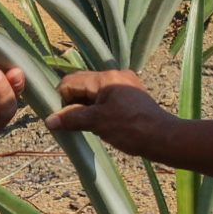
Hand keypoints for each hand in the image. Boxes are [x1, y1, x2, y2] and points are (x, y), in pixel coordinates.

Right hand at [46, 70, 177, 158]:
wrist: (164, 138)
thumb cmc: (131, 129)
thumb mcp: (98, 123)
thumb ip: (72, 118)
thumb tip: (49, 120)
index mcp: (106, 78)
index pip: (71, 81)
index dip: (62, 99)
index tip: (62, 119)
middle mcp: (115, 75)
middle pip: (82, 85)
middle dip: (73, 104)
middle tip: (74, 124)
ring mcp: (124, 84)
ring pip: (93, 93)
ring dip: (85, 108)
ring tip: (89, 126)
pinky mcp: (130, 95)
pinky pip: (105, 98)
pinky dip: (98, 109)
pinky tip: (101, 124)